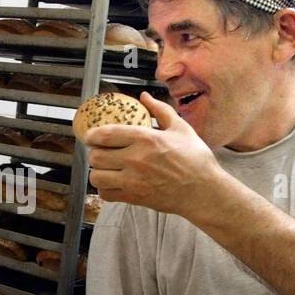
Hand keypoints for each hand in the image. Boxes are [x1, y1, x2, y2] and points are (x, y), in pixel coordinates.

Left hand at [84, 93, 222, 219]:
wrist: (204, 191)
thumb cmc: (196, 159)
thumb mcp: (181, 128)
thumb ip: (160, 110)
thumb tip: (145, 97)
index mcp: (146, 139)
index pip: (105, 134)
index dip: (92, 135)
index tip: (90, 136)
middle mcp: (136, 159)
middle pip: (96, 156)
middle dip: (95, 153)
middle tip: (101, 153)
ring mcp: (133, 180)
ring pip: (97, 176)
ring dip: (98, 172)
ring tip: (106, 169)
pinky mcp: (134, 197)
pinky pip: (106, 194)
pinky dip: (105, 189)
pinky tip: (114, 183)